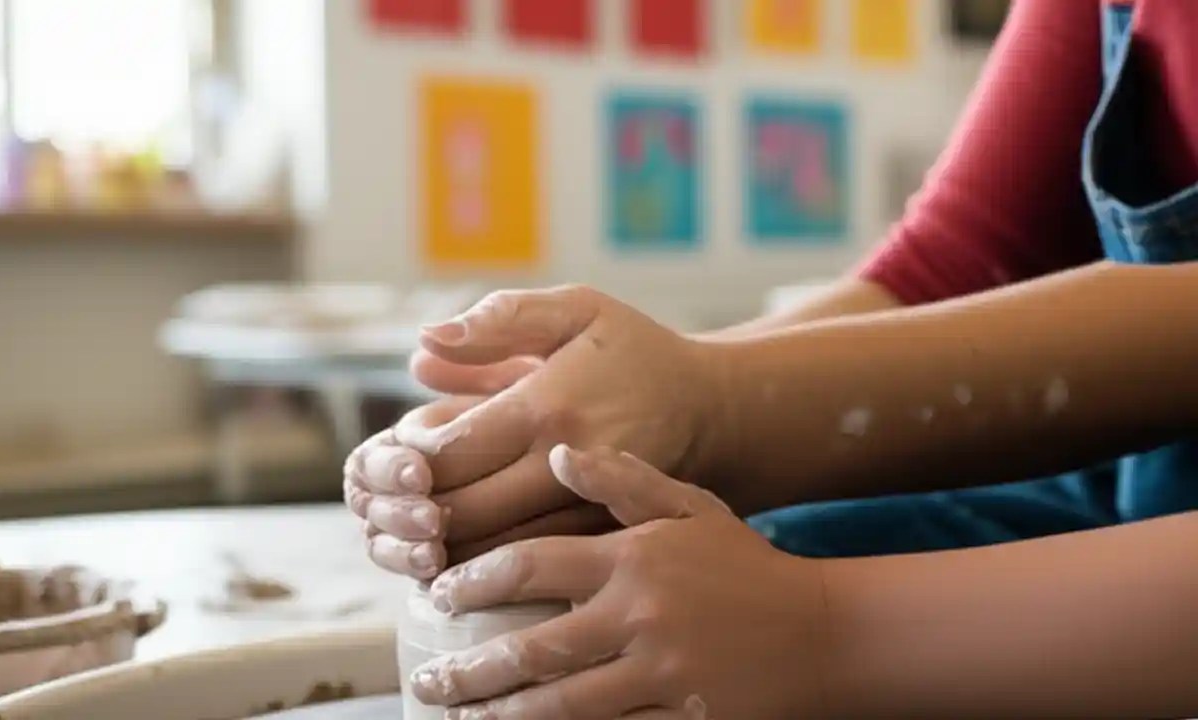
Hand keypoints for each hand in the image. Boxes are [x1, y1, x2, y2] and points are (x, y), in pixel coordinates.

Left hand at [346, 286, 724, 577]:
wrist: (712, 409)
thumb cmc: (635, 352)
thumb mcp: (577, 310)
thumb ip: (500, 320)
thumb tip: (423, 343)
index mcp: (546, 406)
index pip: (448, 452)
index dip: (406, 463)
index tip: (396, 457)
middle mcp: (563, 466)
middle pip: (461, 513)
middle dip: (413, 516)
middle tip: (393, 509)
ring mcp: (585, 512)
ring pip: (490, 554)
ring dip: (441, 553)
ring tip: (416, 539)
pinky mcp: (600, 543)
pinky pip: (529, 571)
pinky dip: (485, 572)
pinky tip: (465, 558)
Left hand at [409, 445, 828, 719]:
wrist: (825, 632)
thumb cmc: (746, 565)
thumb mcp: (691, 506)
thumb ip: (623, 479)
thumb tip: (559, 451)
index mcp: (633, 558)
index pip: (531, 566)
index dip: (474, 580)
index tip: (438, 594)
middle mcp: (640, 616)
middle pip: (533, 649)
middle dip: (470, 670)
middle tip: (429, 682)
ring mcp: (662, 674)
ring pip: (562, 706)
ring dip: (502, 718)